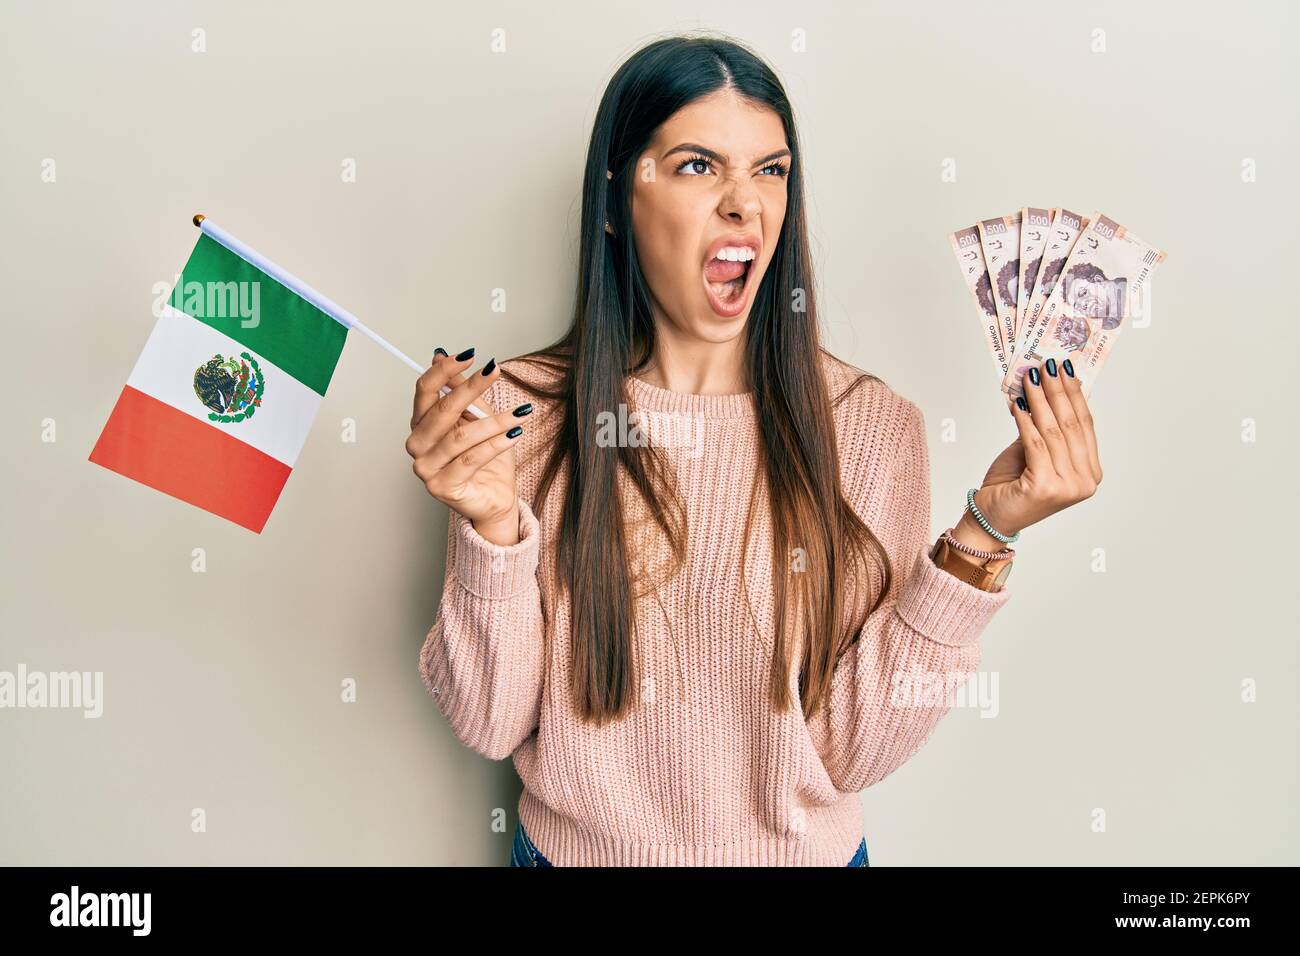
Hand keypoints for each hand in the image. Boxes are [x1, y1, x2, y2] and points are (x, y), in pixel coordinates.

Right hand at [405, 350, 529, 544]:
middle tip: (495, 371)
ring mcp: (426, 468)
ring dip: (494, 421)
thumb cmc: (486, 460)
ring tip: (519, 414)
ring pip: (460, 436)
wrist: (494, 499)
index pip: (425, 391)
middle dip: (471, 387)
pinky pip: (471, 459)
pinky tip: (514, 434)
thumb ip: (461, 392)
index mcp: (421, 425)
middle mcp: (417, 446)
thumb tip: (442, 357)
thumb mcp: (478, 419)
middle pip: (443, 409)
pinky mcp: (442, 487)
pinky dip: (496, 444)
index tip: (471, 355)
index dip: (445, 371)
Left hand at [964, 357, 1102, 543]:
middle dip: (1057, 391)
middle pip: (1071, 425)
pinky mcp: (1046, 488)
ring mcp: (1068, 487)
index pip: (1084, 425)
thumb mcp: (1034, 451)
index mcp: (1090, 472)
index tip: (1063, 368)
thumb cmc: (1012, 485)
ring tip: (1030, 378)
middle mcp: (1085, 482)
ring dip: (1039, 400)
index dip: (1074, 394)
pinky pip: (1035, 444)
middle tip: (1047, 365)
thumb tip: (1052, 385)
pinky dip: (1025, 420)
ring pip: (1053, 432)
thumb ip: (1047, 425)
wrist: (991, 517)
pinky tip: (1018, 404)